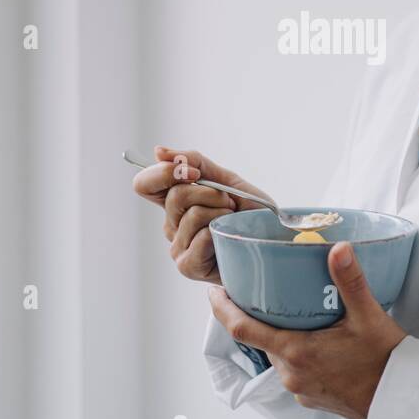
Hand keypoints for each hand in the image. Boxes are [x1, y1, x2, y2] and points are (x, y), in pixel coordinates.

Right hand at [131, 146, 271, 284]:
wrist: (274, 241)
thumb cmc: (250, 214)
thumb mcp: (226, 180)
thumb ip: (194, 162)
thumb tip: (158, 152)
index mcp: (175, 202)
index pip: (145, 184)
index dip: (164, 173)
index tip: (194, 172)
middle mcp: (172, 225)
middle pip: (174, 196)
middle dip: (210, 193)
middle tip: (229, 202)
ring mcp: (178, 246)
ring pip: (191, 215)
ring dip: (221, 213)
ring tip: (232, 222)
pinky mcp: (188, 265)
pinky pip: (200, 237)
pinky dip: (220, 232)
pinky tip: (228, 238)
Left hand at [208, 241, 407, 418]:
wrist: (404, 401)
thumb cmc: (386, 362)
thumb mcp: (368, 316)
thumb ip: (350, 280)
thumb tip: (338, 247)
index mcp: (296, 351)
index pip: (242, 329)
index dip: (223, 309)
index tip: (215, 291)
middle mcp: (291, 374)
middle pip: (259, 340)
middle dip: (255, 317)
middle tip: (258, 291)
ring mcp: (301, 389)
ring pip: (278, 355)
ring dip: (278, 335)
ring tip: (288, 311)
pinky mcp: (313, 398)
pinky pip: (295, 370)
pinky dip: (296, 352)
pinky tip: (314, 339)